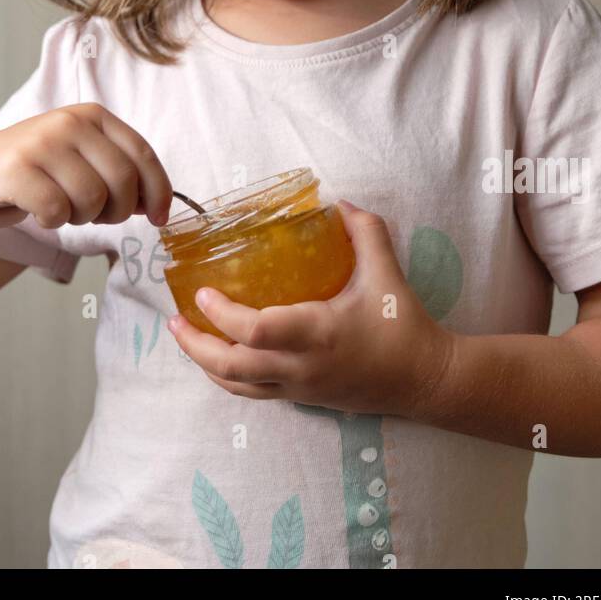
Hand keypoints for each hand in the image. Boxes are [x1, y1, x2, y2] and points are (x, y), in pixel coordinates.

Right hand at [0, 103, 173, 229]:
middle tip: (94, 216)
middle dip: (116, 212)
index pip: (143, 154)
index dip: (159, 191)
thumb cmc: (39, 171)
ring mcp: (42, 142)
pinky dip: (51, 222)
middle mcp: (70, 122)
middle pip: (123, 182)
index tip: (160, 218)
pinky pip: (56, 211)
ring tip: (61, 208)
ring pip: (92, 200)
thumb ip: (120, 172)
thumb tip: (158, 204)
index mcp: (94, 115)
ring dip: (81, 218)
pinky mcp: (16, 168)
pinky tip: (38, 211)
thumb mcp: (84, 159)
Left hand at [167, 200, 456, 417]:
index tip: (203, 292)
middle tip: (174, 320)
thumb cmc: (403, 324)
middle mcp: (302, 367)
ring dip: (205, 363)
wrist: (425, 380)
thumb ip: (365, 231)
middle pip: (233, 368)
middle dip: (196, 347)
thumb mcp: (387, 272)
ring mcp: (299, 388)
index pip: (257, 331)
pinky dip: (228, 376)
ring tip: (185, 336)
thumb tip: (338, 202)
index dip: (223, 315)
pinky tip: (217, 355)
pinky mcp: (302, 397)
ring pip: (238, 387)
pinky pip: (254, 393)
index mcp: (318, 333)